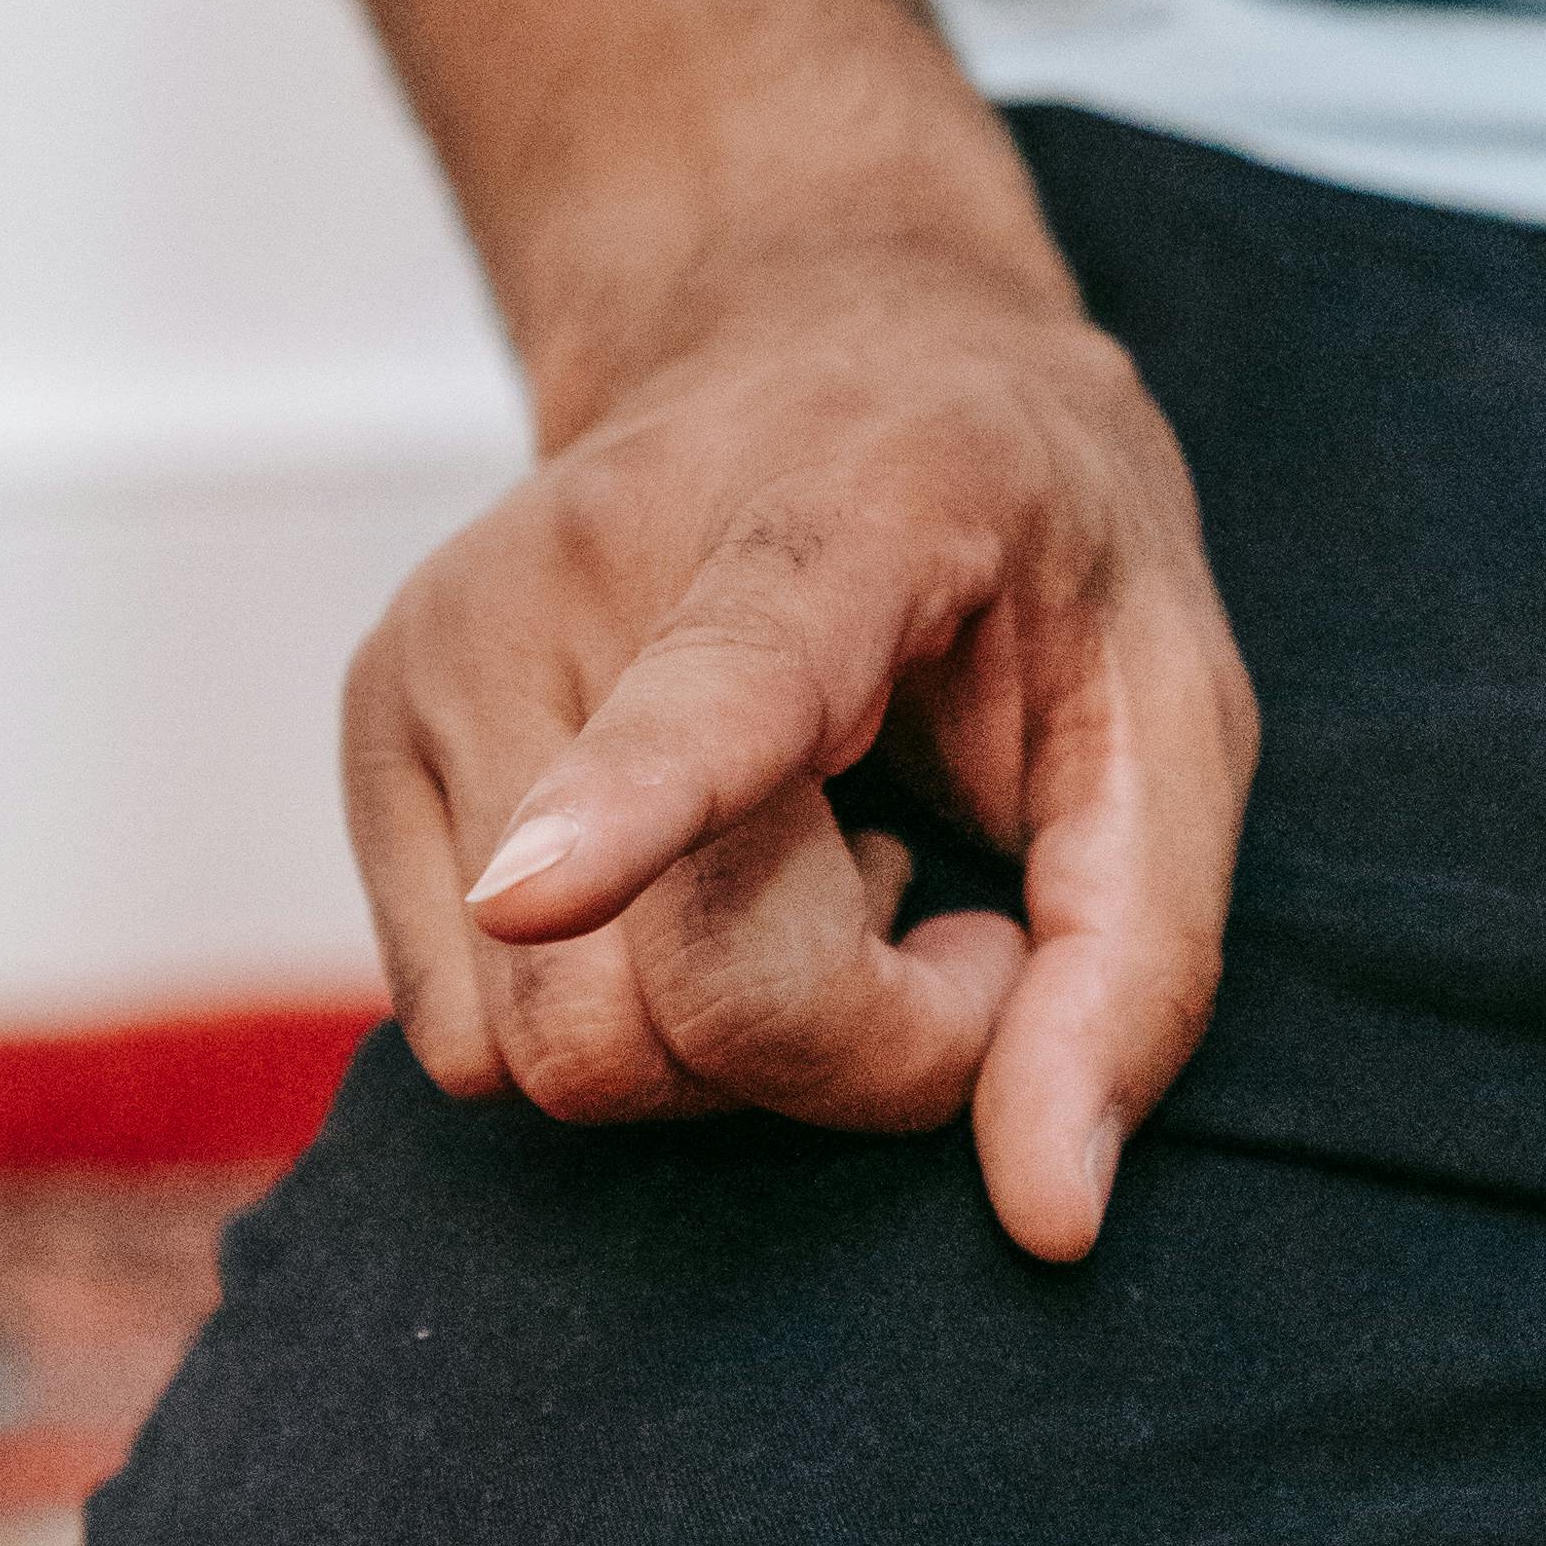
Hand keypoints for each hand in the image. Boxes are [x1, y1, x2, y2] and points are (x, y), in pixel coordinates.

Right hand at [343, 218, 1256, 1261]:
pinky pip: (468, 1040)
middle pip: (644, 996)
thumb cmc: (1019, 528)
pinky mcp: (373, 725)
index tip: (540, 890)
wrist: (813, 330)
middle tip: (932, 911)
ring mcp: (443, 646)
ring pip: (540, 1052)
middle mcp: (580, 569)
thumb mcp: (1171, 704)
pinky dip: (611, 1023)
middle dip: (836, 1053)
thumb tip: (1048, 1215)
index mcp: (825, 520)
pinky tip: (708, 882)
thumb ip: (1137, 960)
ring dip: (718, 1052)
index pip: (718, 686)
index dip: (627, 804)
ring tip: (813, 872)